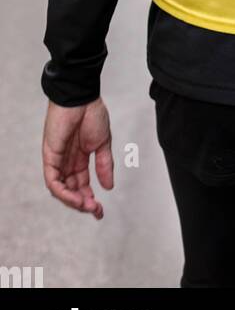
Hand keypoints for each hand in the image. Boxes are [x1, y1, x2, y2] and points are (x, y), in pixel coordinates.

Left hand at [42, 98, 113, 220]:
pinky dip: (63, 191)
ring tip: (87, 205)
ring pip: (61, 189)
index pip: (82, 185)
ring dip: (73, 200)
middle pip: (71, 191)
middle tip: (95, 210)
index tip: (100, 211)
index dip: (90, 200)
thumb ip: (104, 165)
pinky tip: (74, 197)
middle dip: (83, 203)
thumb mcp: (103, 143)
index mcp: (80, 159)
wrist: (82, 97)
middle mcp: (67, 162)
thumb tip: (109, 186)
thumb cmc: (92, 113)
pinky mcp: (50, 156)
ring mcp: (58, 160)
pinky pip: (53, 180)